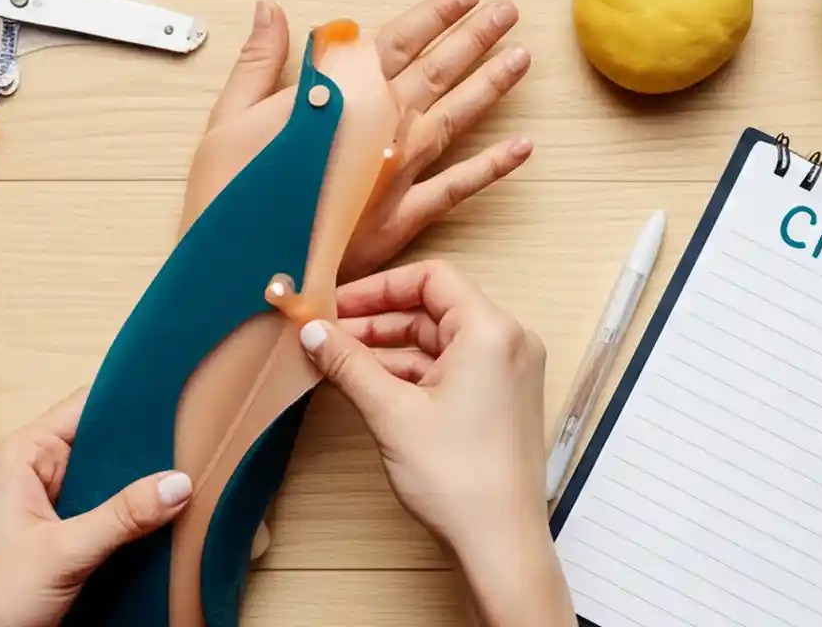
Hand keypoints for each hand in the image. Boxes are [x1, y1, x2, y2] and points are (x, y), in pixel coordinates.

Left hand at [0, 389, 193, 626]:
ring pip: (111, 477)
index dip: (130, 400)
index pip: (87, 406)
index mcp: (24, 454)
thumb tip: (180, 482)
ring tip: (189, 477)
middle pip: (105, 441)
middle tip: (196, 447)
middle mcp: (37, 470)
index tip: (179, 399)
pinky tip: (164, 513)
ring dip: (142, 483)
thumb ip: (123, 516)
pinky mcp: (64, 531)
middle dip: (146, 448)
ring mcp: (51, 501)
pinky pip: (109, 508)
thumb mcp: (63, 553)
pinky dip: (134, 512)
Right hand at [185, 0, 532, 279]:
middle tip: (508, 11)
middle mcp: (378, 129)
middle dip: (474, 37)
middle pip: (437, 71)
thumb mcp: (229, 120)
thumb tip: (272, 11)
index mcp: (340, 98)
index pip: (398, 42)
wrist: (245, 269)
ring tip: (522, 57)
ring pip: (455, 118)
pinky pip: (458, 187)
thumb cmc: (233, 197)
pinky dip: (493, 167)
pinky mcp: (403, 218)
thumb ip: (260, 62)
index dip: (434, 15)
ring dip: (490, 85)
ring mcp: (397, 173)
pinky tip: (523, 147)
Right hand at [297, 260, 575, 626]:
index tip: (335, 304)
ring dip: (388, 348)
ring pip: (438, 341)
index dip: (378, 288)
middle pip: (433, 308)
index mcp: (491, 330)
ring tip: (337, 361)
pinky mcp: (500, 400)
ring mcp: (507, 372)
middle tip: (326, 333)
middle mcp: (508, 342)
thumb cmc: (458, 478)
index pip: (431, 277)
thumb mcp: (390, 412)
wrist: (498, 542)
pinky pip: (450, 368)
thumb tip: (313, 331)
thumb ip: (348, 363)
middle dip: (376, 320)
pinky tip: (368, 384)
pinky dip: (410, 372)